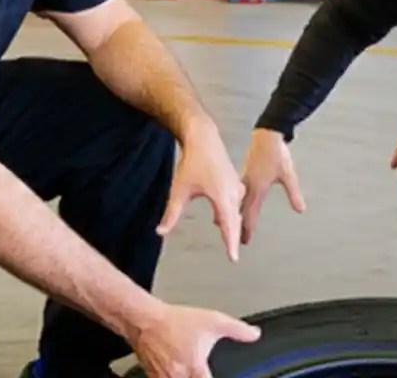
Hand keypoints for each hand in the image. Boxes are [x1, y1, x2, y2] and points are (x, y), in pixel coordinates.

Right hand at [129, 302, 261, 377]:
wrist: (145, 320)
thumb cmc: (173, 323)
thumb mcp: (212, 321)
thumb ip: (237, 329)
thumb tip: (254, 334)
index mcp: (196, 370)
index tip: (212, 375)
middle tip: (200, 371)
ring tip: (190, 370)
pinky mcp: (153, 377)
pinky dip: (172, 377)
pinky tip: (176, 371)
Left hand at [157, 125, 246, 260]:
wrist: (204, 138)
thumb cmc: (192, 162)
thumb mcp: (179, 190)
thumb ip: (171, 214)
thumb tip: (160, 232)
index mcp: (222, 196)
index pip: (228, 225)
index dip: (230, 244)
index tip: (233, 259)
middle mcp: (233, 193)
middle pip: (235, 220)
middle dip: (232, 237)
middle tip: (232, 256)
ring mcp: (236, 186)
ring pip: (236, 211)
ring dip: (232, 225)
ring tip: (230, 240)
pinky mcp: (235, 182)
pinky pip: (235, 202)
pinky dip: (231, 212)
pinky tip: (222, 218)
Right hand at [239, 128, 305, 244]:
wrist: (267, 134)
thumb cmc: (277, 154)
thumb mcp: (289, 175)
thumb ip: (294, 193)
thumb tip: (300, 210)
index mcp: (257, 188)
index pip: (250, 213)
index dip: (247, 228)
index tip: (245, 240)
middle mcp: (247, 185)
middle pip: (241, 210)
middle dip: (239, 225)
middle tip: (236, 238)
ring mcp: (244, 178)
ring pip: (236, 200)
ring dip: (234, 213)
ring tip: (228, 221)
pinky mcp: (245, 172)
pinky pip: (236, 191)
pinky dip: (234, 200)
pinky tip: (233, 202)